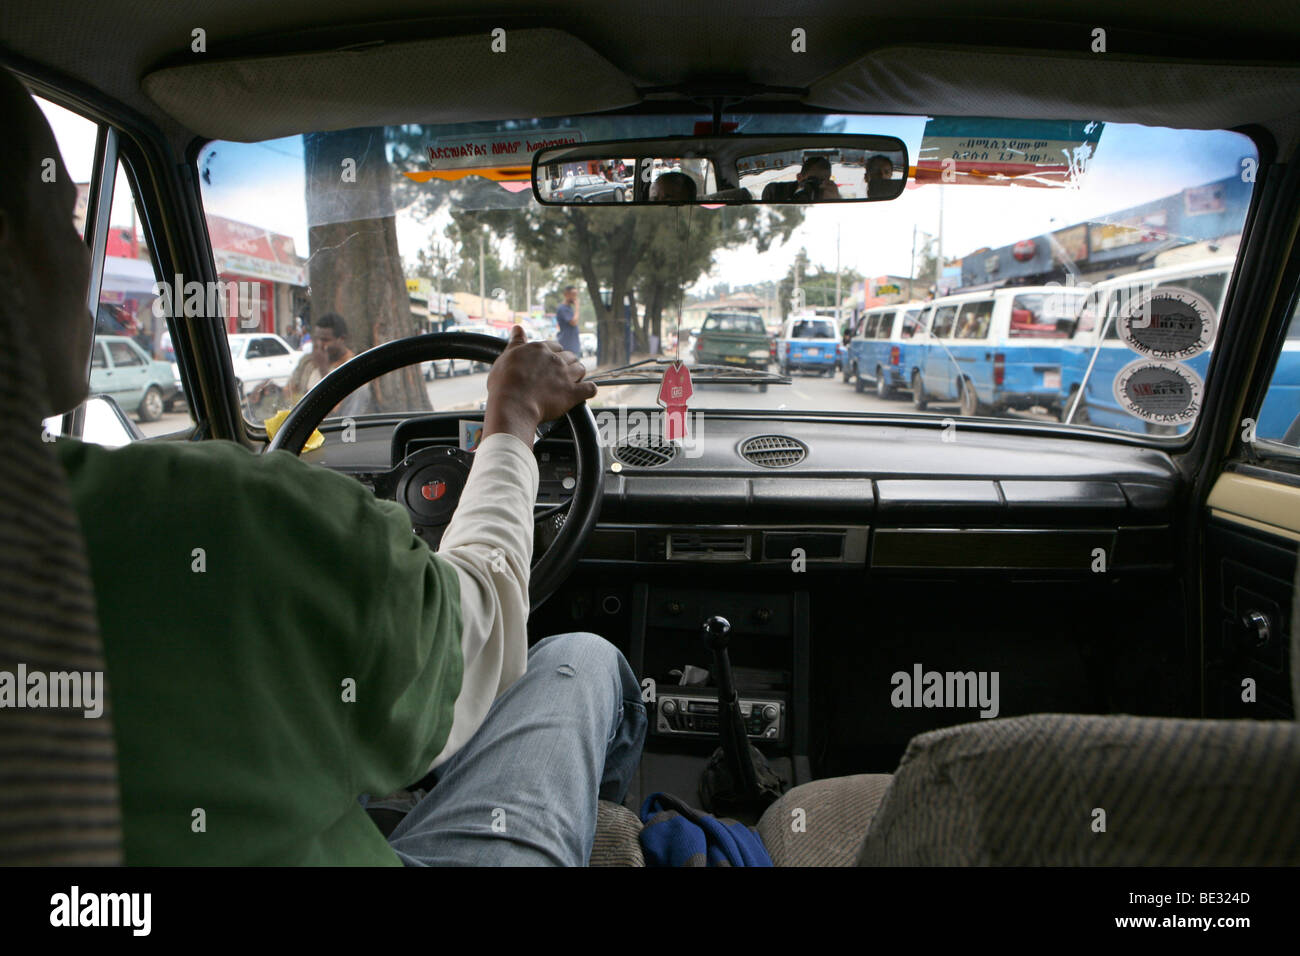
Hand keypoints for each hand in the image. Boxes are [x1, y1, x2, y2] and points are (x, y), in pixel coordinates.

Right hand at [484, 326, 595, 446]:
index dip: (554, 354)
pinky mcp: (573, 393)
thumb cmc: (505, 383)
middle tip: (562, 373)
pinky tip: (586, 391)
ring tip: (573, 381)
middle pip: (570, 356)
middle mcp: (555, 359)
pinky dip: (589, 390)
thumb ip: (516, 342)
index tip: (550, 361)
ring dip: (579, 374)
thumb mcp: (506, 356)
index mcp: (540, 349)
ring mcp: (566, 376)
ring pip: (581, 369)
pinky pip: (590, 389)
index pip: (554, 346)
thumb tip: (518, 328)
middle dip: (567, 363)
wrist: (513, 403)